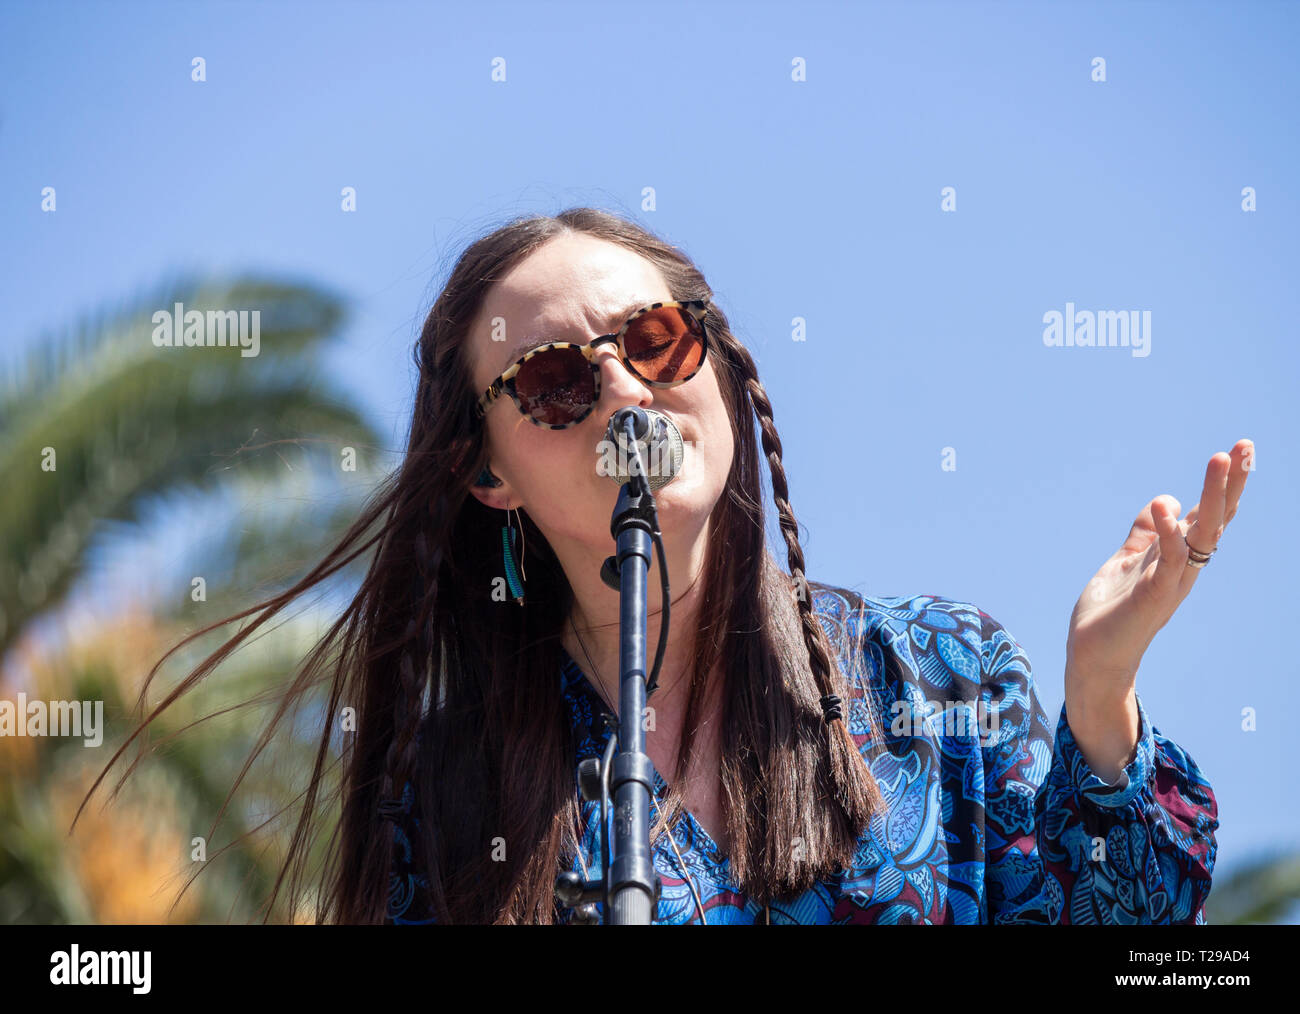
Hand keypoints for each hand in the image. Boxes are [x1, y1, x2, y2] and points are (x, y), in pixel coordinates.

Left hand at [1063, 438, 1253, 779]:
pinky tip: (1167, 505)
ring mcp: (1170, 582)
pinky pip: (1169, 560)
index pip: (1207, 514)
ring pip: (1202, 534)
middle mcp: (1183, 568)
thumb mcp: (1127, 562)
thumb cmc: (1111, 613)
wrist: (1094, 658)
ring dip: (1212, 497)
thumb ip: (1144, 534)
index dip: (1223, 485)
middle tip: (1244, 446)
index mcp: (1178, 558)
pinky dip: (1169, 532)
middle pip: (1215, 519)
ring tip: (1219, 460)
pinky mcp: (1151, 596)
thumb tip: (1163, 501)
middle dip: (1230, 483)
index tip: (1237, 450)